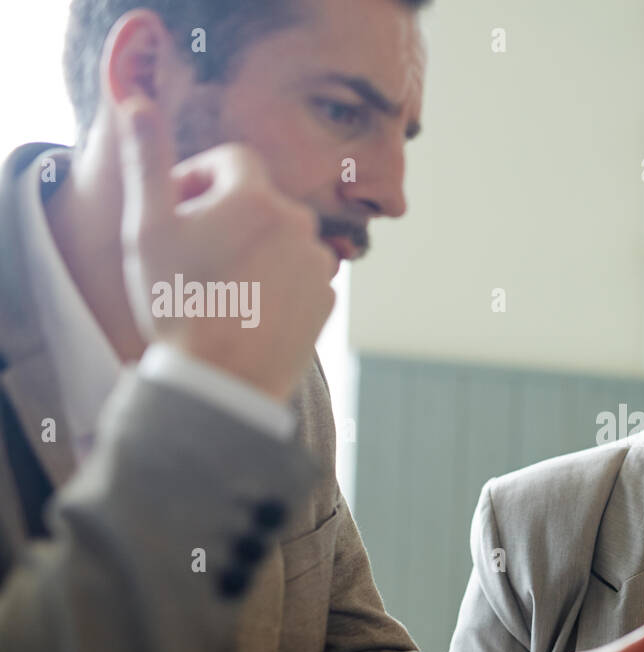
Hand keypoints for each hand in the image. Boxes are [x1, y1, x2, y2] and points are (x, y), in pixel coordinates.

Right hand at [116, 96, 336, 401]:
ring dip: (253, 251)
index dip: (198, 178)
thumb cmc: (178, 302)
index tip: (176, 209)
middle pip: (258, 202)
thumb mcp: (148, 225)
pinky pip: (298, 279)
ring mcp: (318, 265)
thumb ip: (148, 159)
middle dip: (225, 216)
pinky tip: (244, 309)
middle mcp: (300, 224)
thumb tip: (137, 101)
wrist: (221, 381)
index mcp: (258, 197)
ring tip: (218, 286)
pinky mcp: (327, 302)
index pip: (231, 160)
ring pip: (279, 241)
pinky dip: (275, 285)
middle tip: (191, 253)